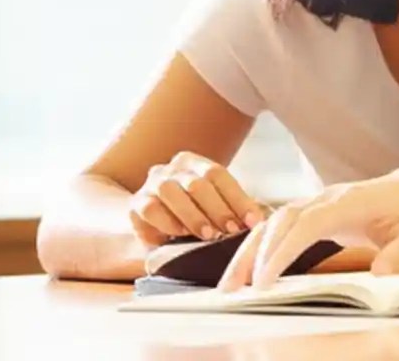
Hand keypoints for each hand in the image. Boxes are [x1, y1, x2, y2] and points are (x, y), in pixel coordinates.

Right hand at [128, 151, 266, 246]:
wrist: (151, 220)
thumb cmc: (192, 213)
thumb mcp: (214, 206)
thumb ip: (234, 208)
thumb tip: (263, 219)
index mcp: (195, 162)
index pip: (219, 175)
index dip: (238, 198)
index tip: (254, 221)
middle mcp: (173, 168)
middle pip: (198, 184)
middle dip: (219, 210)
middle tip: (232, 230)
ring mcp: (152, 183)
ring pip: (172, 193)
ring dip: (194, 216)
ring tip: (210, 235)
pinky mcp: (135, 203)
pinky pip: (151, 208)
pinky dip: (168, 222)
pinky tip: (180, 233)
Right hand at [218, 169, 398, 290]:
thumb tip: (380, 275)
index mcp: (351, 201)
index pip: (308, 223)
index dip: (283, 250)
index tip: (265, 281)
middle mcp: (328, 198)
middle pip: (281, 220)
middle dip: (254, 254)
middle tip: (233, 289)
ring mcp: (317, 203)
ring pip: (273, 222)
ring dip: (249, 251)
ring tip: (229, 286)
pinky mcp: (313, 213)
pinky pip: (279, 228)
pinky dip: (259, 247)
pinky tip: (245, 272)